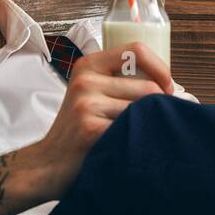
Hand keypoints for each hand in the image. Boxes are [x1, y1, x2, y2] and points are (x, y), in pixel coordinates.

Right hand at [43, 42, 173, 194]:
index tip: (168, 87)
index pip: (136, 50)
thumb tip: (167, 85)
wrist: (47, 163)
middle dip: (159, 108)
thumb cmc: (77, 129)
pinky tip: (127, 148)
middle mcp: (86, 80)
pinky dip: (137, 141)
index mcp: (88, 65)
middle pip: (148, 88)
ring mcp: (86, 104)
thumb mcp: (90, 93)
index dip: (160, 68)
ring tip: (136, 136)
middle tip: (154, 121)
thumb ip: (119, 82)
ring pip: (143, 111)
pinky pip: (132, 130)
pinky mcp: (91, 128)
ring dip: (147, 126)